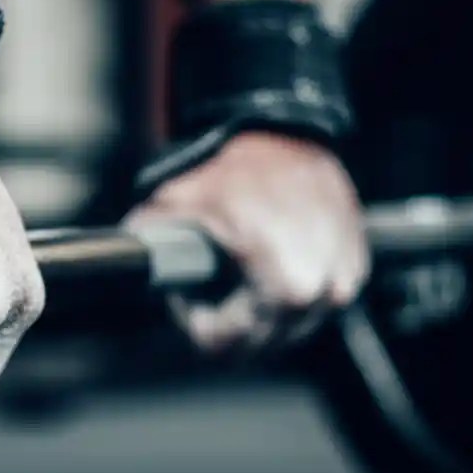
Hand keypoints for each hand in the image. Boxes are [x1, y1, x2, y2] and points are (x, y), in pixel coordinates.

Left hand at [127, 132, 367, 354]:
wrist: (282, 127)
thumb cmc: (235, 164)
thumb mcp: (174, 205)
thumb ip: (144, 242)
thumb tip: (118, 263)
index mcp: (286, 288)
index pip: (226, 345)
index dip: (194, 324)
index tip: (185, 299)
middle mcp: (325, 291)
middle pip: (260, 344)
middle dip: (226, 322)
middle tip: (205, 287)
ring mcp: (344, 279)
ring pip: (287, 327)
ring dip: (257, 312)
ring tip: (235, 271)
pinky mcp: (354, 263)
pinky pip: (313, 300)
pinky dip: (286, 291)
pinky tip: (264, 261)